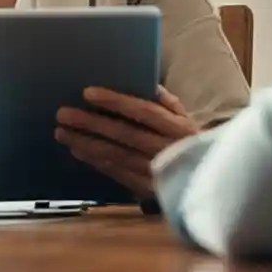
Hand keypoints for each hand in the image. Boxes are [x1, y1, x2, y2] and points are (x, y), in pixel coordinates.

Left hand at [55, 85, 198, 198]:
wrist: (209, 181)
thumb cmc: (189, 141)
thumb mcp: (184, 118)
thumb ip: (165, 100)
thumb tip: (144, 81)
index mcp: (178, 127)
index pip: (143, 111)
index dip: (116, 101)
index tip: (88, 93)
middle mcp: (167, 149)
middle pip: (124, 134)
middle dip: (91, 123)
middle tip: (63, 114)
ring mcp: (157, 172)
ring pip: (117, 155)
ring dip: (87, 143)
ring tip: (62, 132)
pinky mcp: (148, 189)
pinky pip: (117, 173)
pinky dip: (96, 162)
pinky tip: (78, 150)